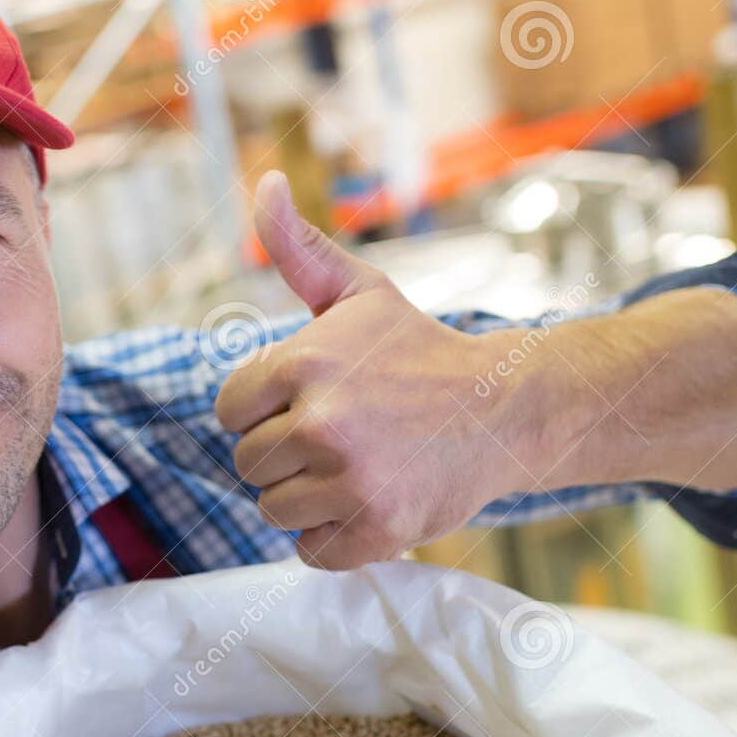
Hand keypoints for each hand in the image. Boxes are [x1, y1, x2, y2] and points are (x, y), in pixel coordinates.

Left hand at [214, 171, 534, 569]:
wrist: (506, 411)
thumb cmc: (420, 353)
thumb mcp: (360, 293)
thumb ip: (298, 250)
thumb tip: (262, 186)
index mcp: (305, 362)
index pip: (230, 412)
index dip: (262, 411)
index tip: (306, 403)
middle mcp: (322, 422)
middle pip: (248, 464)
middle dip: (283, 454)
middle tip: (340, 437)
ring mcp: (349, 481)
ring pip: (272, 509)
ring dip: (305, 497)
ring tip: (354, 467)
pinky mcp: (375, 530)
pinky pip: (308, 550)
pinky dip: (331, 537)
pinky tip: (367, 501)